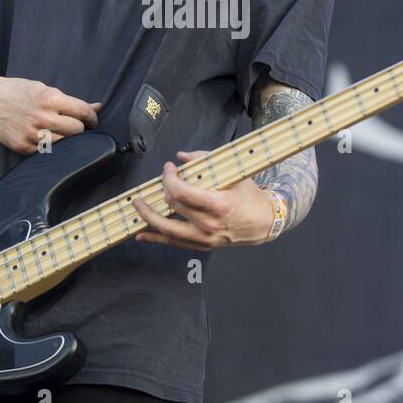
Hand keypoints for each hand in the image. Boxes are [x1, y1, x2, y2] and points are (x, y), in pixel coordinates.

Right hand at [0, 75, 102, 154]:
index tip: (93, 120)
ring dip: (67, 138)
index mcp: (49, 99)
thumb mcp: (43, 88)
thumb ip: (70, 100)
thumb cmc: (17, 91)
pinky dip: (51, 145)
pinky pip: (48, 151)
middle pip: (77, 130)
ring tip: (62, 132)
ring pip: (65, 144)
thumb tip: (97, 106)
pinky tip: (46, 137)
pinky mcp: (24, 147)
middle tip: (77, 126)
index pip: (83, 112)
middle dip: (80, 128)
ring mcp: (32, 135)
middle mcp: (42, 118)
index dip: (92, 117)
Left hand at [133, 150, 273, 249]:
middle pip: (173, 205)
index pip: (181, 192)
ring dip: (148, 216)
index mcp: (218, 204)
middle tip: (163, 178)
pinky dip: (155, 238)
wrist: (264, 222)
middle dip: (163, 188)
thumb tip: (182, 157)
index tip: (169, 169)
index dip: (169, 178)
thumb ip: (205, 160)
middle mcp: (209, 224)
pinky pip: (173, 243)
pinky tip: (142, 234)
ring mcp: (204, 238)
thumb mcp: (234, 173)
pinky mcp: (202, 245)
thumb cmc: (250, 197)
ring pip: (167, 228)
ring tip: (137, 205)